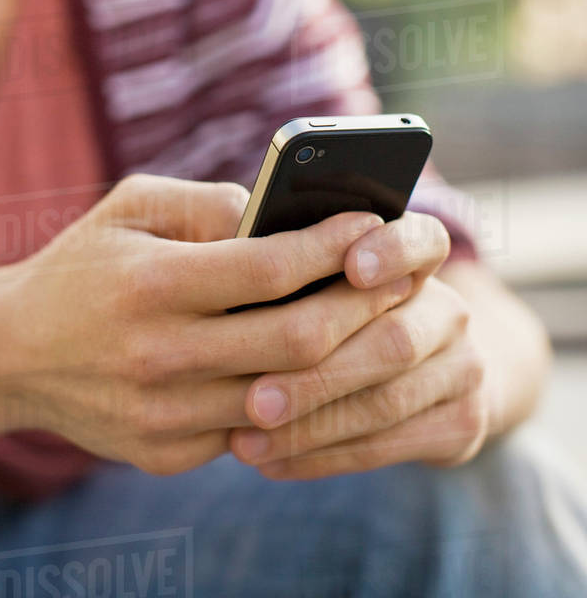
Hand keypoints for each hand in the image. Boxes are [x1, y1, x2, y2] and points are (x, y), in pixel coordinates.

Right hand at [0, 176, 404, 475]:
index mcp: (151, 282)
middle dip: (362, 307)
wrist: (10, 352)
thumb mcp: (131, 206)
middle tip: (398, 280)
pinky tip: (315, 369)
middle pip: (297, 341)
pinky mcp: (165, 453)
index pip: (268, 269)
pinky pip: (254, 431)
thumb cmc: (84, 264)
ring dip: (342, 360)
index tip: (372, 226)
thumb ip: (207, 203)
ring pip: (287, 396)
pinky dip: (291, 399)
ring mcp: (162, 414)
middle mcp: (157, 354)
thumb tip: (284, 215)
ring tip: (375, 324)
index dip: (330, 247)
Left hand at [229, 212, 489, 477]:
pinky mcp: (461, 425)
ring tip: (246, 442)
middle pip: (393, 341)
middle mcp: (450, 311)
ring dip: (308, 429)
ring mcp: (463, 369)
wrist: (431, 372)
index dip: (393, 251)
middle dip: (317, 376)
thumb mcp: (334, 280)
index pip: (424, 239)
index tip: (350, 265)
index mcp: (421, 258)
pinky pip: (384, 447)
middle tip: (253, 400)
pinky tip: (271, 462)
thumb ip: (303, 273)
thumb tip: (238, 270)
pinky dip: (320, 457)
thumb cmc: (345, 311)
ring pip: (385, 403)